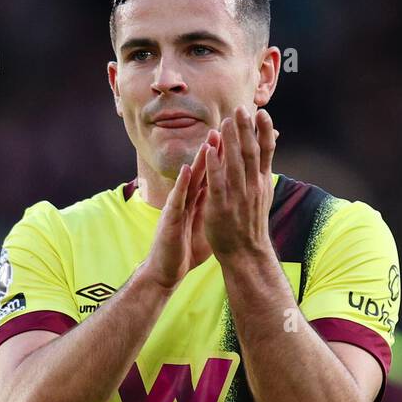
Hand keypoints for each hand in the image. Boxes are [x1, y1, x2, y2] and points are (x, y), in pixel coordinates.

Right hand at [141, 130, 218, 291]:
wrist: (165, 271)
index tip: (236, 142)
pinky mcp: (170, 218)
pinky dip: (182, 184)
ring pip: (190, 180)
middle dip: (213, 152)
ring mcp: (177, 207)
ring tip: (208, 142)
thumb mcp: (205, 228)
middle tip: (224, 130)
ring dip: (198, 161)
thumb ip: (214, 212)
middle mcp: (187, 200)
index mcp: (197, 203)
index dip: (223, 160)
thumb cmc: (185, 251)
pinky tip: (187, 170)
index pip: (212, 176)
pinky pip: (177, 199)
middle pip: (203, 172)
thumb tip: (230, 204)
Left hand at [203, 107, 278, 260]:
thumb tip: (269, 148)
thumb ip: (262, 170)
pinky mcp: (221, 207)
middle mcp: (253, 186)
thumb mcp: (262, 194)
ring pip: (235, 164)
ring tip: (226, 121)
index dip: (265, 130)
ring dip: (230, 141)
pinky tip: (210, 150)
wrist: (246, 253)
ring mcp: (238, 197)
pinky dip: (214, 166)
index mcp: (262, 182)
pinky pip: (218, 183)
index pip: (266, 151)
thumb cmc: (250, 222)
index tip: (262, 111)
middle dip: (246, 129)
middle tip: (240, 108)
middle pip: (250, 152)